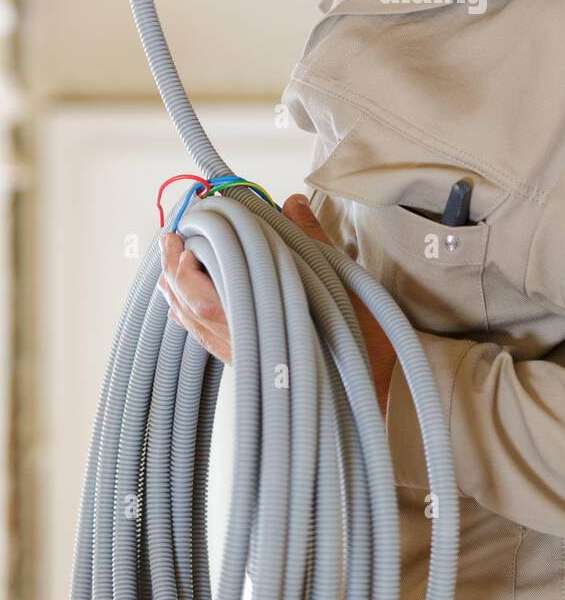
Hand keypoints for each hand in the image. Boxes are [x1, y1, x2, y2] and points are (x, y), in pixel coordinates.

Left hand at [157, 195, 397, 414]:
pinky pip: (200, 337)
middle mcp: (241, 345)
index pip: (207, 293)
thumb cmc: (358, 347)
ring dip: (177, 290)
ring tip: (170, 261)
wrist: (360, 396)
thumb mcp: (341, 283)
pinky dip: (186, 313)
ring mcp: (238, 356)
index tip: (186, 233)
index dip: (190, 262)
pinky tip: (185, 300)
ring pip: (191, 323)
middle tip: (170, 239)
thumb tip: (291, 204)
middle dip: (176, 270)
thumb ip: (310, 239)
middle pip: (191, 306)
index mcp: (261, 326)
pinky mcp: (240, 363)